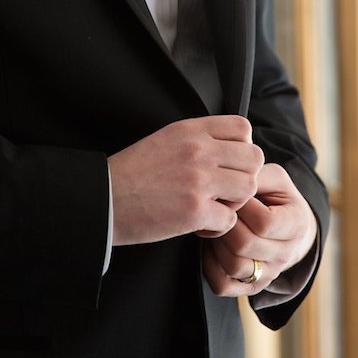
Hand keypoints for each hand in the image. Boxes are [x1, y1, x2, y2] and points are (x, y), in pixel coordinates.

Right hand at [108, 116, 263, 245]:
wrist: (103, 200)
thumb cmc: (132, 174)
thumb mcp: (166, 140)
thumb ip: (199, 139)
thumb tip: (230, 147)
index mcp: (191, 131)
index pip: (243, 129)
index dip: (242, 149)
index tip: (227, 165)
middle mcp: (199, 151)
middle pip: (254, 159)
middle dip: (243, 178)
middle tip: (224, 192)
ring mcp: (198, 180)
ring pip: (248, 188)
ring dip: (235, 204)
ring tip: (212, 208)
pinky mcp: (194, 210)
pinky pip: (230, 220)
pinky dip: (217, 228)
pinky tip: (199, 226)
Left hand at [201, 162, 316, 296]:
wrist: (287, 227)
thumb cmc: (276, 198)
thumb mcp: (274, 179)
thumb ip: (255, 175)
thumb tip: (230, 182)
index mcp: (296, 225)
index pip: (264, 223)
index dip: (242, 206)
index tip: (235, 196)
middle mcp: (286, 254)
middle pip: (245, 245)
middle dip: (225, 224)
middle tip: (219, 210)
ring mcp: (269, 274)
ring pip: (233, 266)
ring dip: (216, 244)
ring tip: (216, 226)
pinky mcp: (251, 287)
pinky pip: (222, 285)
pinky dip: (209, 265)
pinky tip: (212, 246)